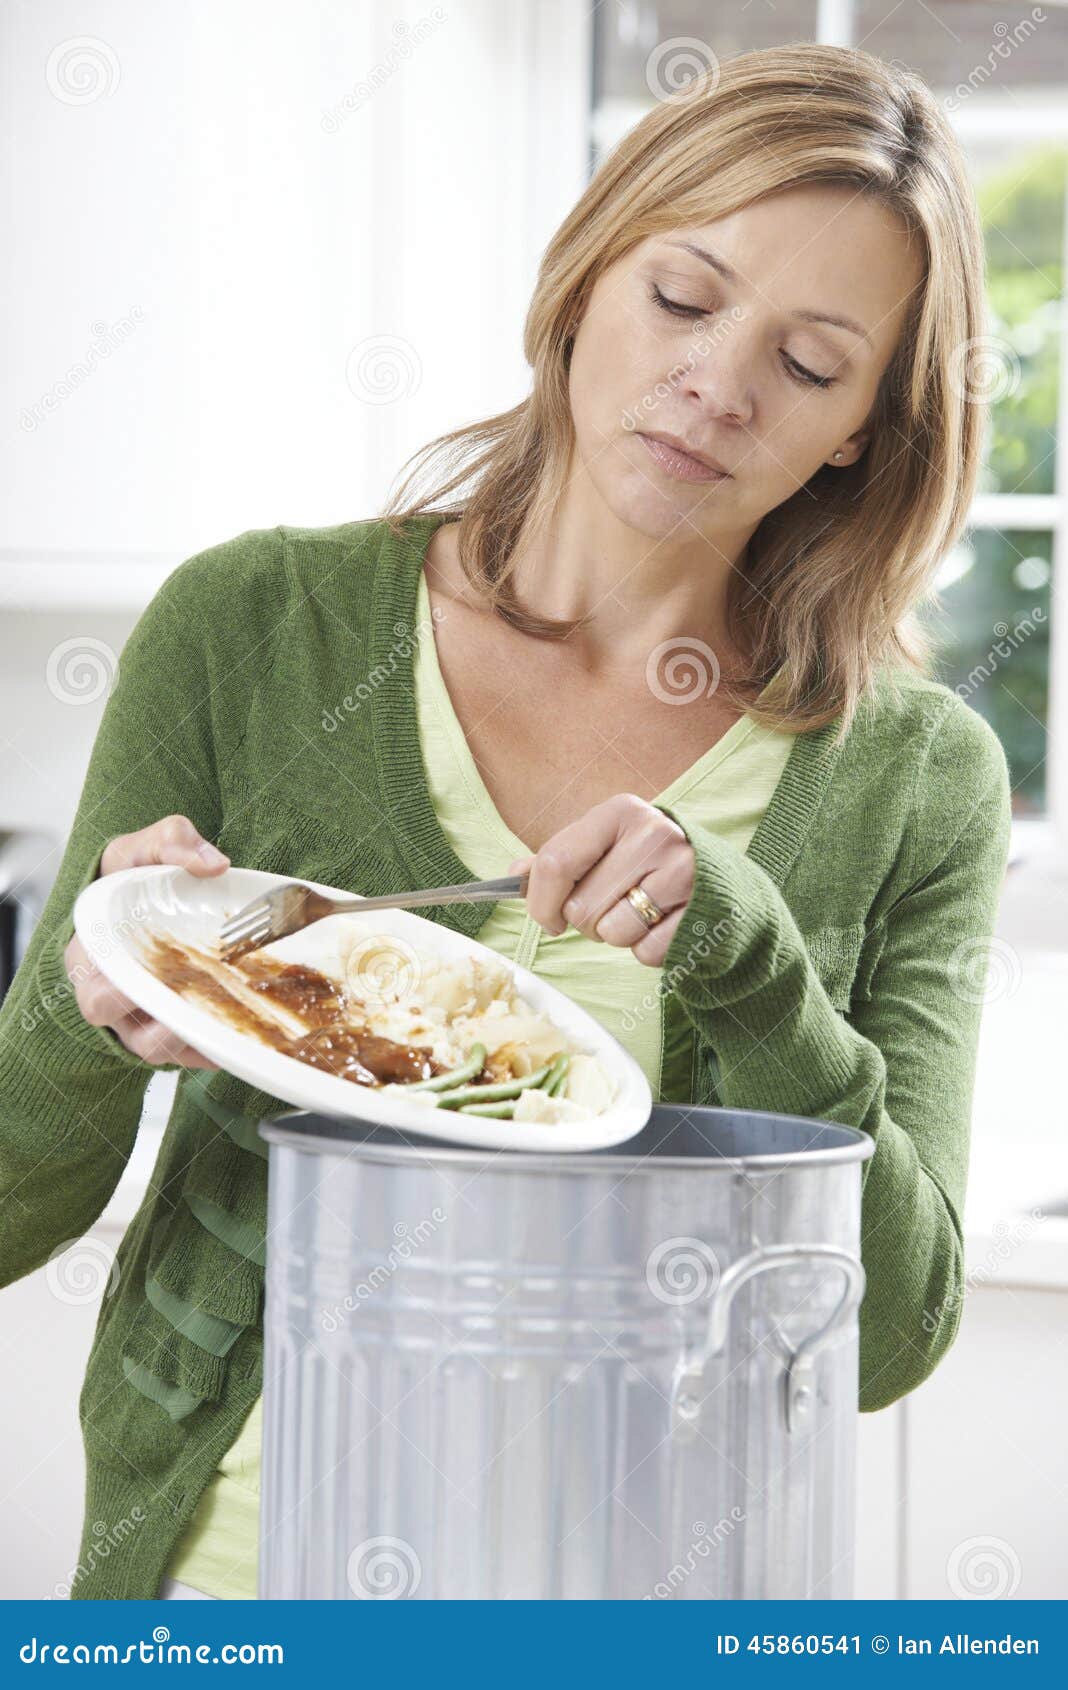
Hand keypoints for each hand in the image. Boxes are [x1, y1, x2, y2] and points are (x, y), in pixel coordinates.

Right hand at [65, 814, 229, 1068]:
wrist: (154, 895)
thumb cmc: (134, 877)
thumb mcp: (142, 847)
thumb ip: (171, 842)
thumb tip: (214, 864)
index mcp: (93, 957)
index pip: (93, 990)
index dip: (112, 996)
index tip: (137, 984)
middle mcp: (114, 996)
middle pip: (127, 1031)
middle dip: (159, 1029)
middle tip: (196, 1011)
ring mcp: (143, 1017)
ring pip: (160, 1049)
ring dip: (192, 1042)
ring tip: (228, 1025)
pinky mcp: (175, 1027)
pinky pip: (191, 1052)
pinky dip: (214, 1049)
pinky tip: (245, 1036)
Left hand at [507, 794, 693, 967]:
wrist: (718, 875)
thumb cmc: (646, 861)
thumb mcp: (604, 846)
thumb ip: (559, 859)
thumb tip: (514, 876)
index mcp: (620, 812)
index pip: (555, 862)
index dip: (540, 902)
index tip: (547, 919)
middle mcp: (652, 833)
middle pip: (580, 906)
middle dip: (585, 922)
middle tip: (608, 909)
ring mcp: (681, 870)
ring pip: (611, 932)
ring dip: (616, 935)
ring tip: (637, 913)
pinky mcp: (700, 908)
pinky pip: (646, 951)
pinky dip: (646, 949)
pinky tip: (662, 925)